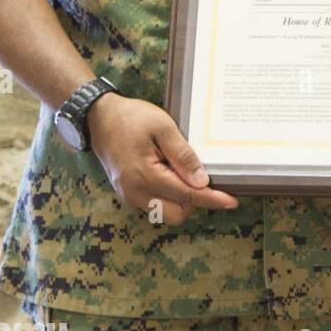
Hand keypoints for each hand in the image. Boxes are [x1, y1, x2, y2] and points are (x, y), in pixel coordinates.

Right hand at [88, 93, 238, 223]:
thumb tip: (201, 182)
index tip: (231, 201)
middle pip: (176, 213)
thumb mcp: (162, 128)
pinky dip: (168, 195)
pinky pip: (154, 204)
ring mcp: (129, 195)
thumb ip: (182, 155)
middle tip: (202, 175)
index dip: (211, 199)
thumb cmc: (131, 118)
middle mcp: (135, 193)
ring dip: (180, 199)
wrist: (99, 117)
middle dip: (194, 200)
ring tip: (182, 168)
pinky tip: (171, 171)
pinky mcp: (127, 193)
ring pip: (165, 211)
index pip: (186, 196)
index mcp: (145, 177)